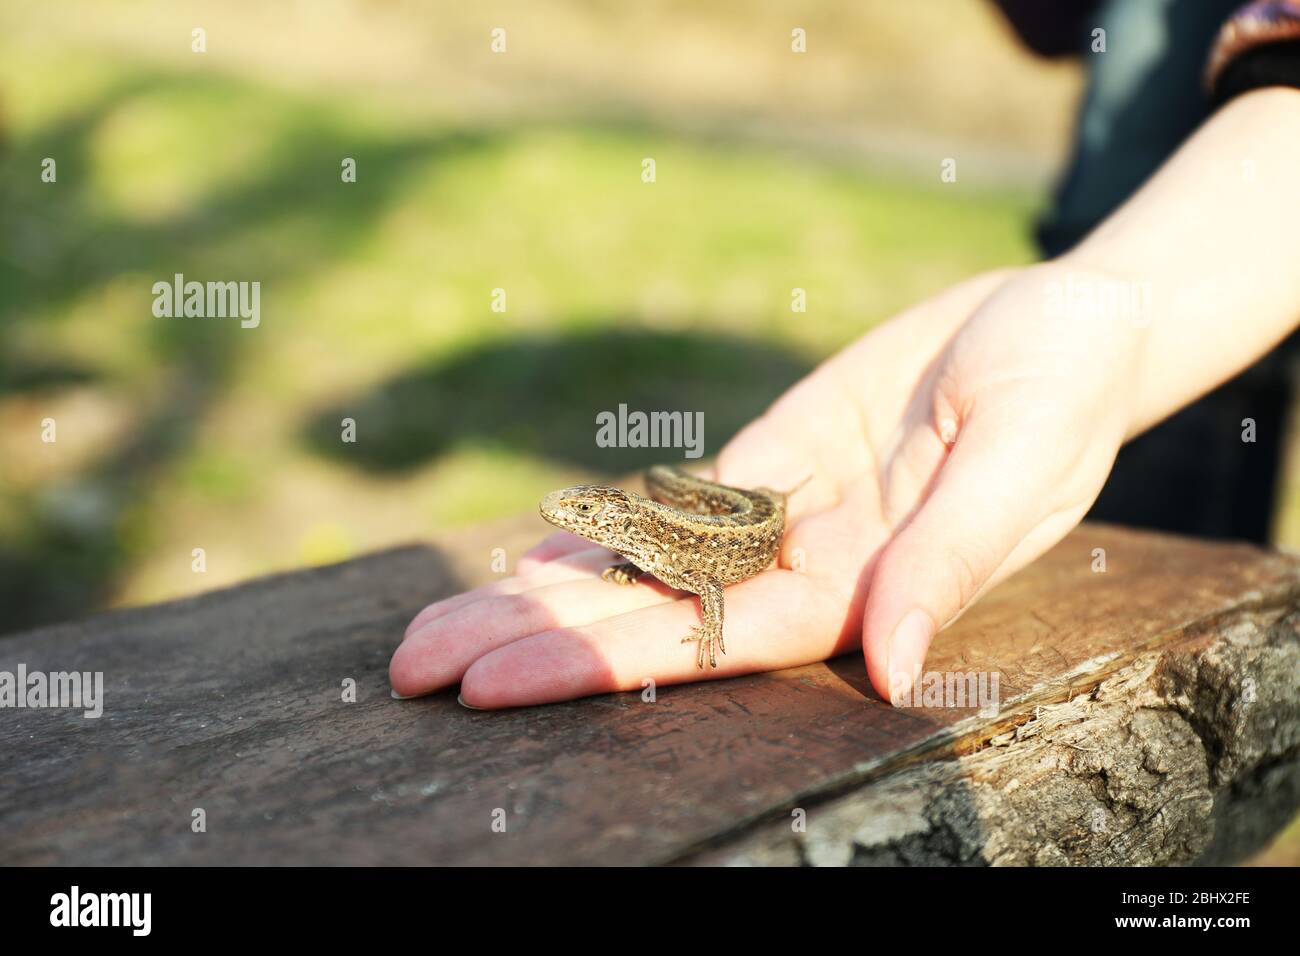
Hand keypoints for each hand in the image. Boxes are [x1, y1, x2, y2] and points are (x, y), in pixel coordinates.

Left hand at [389, 261, 1145, 706]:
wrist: (1064, 322)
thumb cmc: (1065, 382)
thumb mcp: (1022, 454)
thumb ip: (951, 558)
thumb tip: (889, 663)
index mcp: (863, 588)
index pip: (709, 644)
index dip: (600, 663)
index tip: (497, 684)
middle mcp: (809, 568)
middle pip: (651, 620)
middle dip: (537, 644)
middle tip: (416, 668)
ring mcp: (785, 517)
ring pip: (648, 568)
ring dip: (545, 597)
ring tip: (439, 625)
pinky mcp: (775, 458)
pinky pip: (677, 507)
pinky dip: (606, 532)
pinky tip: (531, 560)